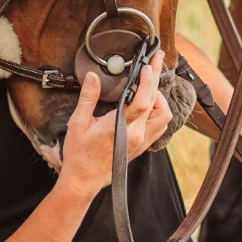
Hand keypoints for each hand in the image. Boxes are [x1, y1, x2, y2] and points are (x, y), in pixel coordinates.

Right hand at [58, 50, 169, 201]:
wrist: (83, 180)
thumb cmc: (79, 154)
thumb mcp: (78, 123)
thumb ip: (87, 98)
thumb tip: (93, 77)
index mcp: (120, 128)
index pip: (142, 102)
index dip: (148, 82)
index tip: (148, 65)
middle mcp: (136, 135)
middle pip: (157, 104)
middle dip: (157, 79)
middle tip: (156, 60)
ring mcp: (141, 142)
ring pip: (164, 116)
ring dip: (159, 98)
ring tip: (149, 84)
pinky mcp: (142, 146)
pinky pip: (159, 126)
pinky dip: (158, 111)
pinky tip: (148, 102)